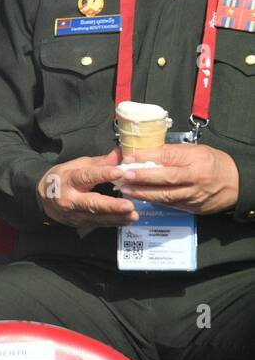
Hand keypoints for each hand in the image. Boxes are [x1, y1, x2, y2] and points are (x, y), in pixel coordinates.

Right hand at [37, 150, 137, 228]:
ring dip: (117, 217)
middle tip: (129, 205)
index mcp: (68, 180)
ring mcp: (75, 214)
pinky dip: (114, 222)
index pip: (86, 177)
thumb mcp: (76, 165)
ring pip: (97, 216)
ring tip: (133, 215)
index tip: (120, 172)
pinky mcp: (80, 223)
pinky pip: (99, 224)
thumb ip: (99, 162)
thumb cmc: (63, 179)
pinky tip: (127, 219)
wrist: (44, 199)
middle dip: (111, 205)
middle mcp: (70, 199)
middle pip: (91, 203)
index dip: (102, 174)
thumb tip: (120, 154)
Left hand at [118, 144, 239, 214]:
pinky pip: (170, 205)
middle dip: (142, 177)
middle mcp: (196, 179)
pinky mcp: (193, 208)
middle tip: (123, 175)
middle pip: (166, 179)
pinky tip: (140, 197)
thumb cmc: (213, 163)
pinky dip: (154, 201)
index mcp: (197, 160)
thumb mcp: (196, 151)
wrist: (236, 184)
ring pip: (166, 196)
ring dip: (143, 193)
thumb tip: (143, 153)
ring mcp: (195, 196)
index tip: (129, 158)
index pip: (169, 157)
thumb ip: (171, 152)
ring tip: (125, 189)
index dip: (147, 158)